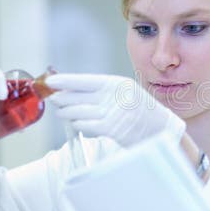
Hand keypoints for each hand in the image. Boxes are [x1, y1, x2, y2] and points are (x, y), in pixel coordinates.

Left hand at [46, 73, 185, 147]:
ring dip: (67, 113)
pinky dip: (78, 124)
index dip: (64, 81)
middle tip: (53, 98)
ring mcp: (113, 113)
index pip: (84, 80)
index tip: (49, 81)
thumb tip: (70, 91)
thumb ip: (101, 92)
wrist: (160, 130)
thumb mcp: (124, 93)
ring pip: (77, 112)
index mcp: (117, 83)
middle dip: (61, 98)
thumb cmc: (140, 111)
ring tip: (63, 112)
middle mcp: (114, 96)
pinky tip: (77, 123)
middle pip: (77, 96)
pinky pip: (85, 125)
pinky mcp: (111, 129)